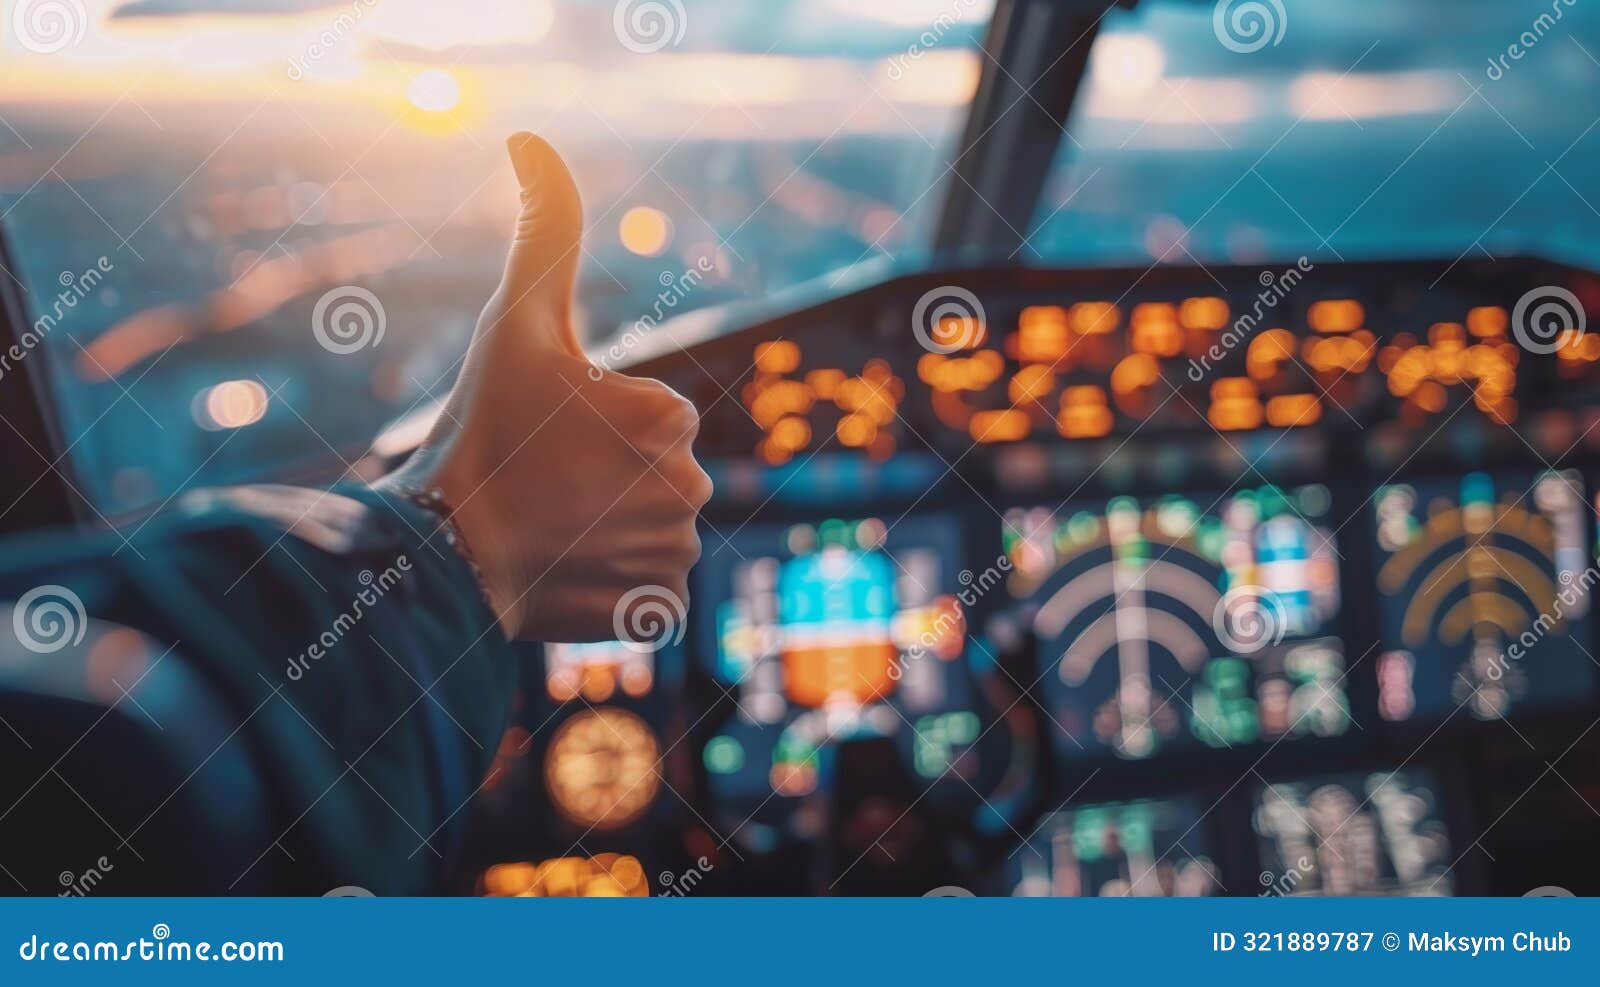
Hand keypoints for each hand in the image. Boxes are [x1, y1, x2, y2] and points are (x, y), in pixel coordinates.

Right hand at [382, 133, 711, 641]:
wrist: (443, 555)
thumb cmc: (481, 432)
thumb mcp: (514, 321)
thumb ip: (544, 230)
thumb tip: (528, 137)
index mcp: (669, 417)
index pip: (647, 418)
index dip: (592, 427)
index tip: (547, 442)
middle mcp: (690, 487)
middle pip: (652, 475)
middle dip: (605, 480)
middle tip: (544, 488)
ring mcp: (675, 554)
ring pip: (651, 528)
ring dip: (608, 529)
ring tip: (552, 529)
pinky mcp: (659, 610)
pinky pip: (649, 586)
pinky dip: (614, 581)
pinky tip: (570, 568)